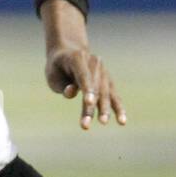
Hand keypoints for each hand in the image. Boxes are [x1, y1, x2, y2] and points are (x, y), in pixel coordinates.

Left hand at [40, 0, 125, 130]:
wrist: (69, 53)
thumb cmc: (57, 68)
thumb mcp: (53, 75)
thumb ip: (62, 85)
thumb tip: (71, 93)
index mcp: (78, 58)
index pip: (84, 75)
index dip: (87, 89)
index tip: (89, 102)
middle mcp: (93, 62)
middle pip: (95, 87)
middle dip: (92, 106)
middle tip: (86, 123)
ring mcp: (103, 71)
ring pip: (105, 92)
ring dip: (104, 109)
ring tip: (103, 123)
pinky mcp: (108, 81)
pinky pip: (114, 96)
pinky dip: (118, 109)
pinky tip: (122, 122)